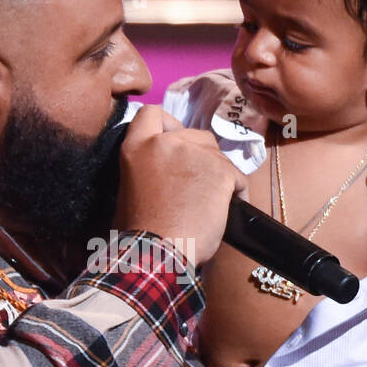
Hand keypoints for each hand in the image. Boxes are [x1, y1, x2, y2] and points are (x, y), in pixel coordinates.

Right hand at [112, 105, 249, 265]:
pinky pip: (237, 177)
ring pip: (218, 155)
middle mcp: (166, 142)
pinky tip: (228, 209)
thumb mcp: (130, 187)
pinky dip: (236, 192)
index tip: (172, 141)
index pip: (152, 112)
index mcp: (137, 146)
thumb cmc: (140, 231)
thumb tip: (165, 169)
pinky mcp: (220, 171)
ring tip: (210, 202)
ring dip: (217, 173)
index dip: (166, 125)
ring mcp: (196, 154)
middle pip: (195, 134)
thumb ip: (148, 166)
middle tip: (195, 185)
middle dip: (200, 155)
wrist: (157, 253)